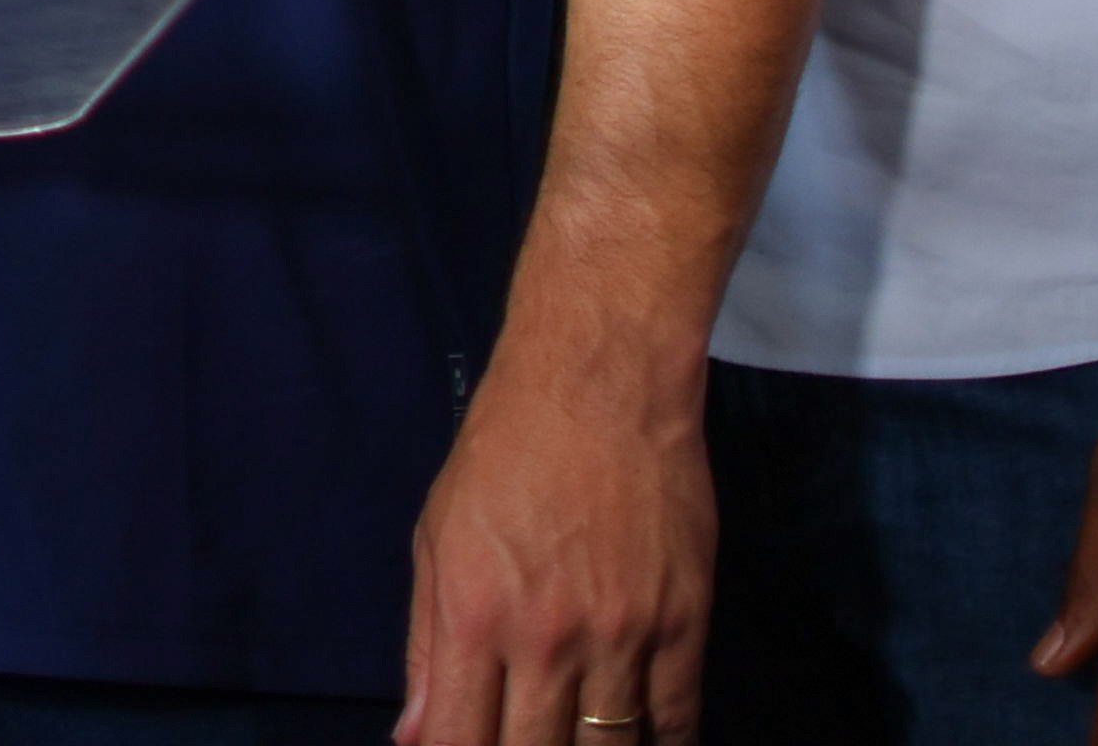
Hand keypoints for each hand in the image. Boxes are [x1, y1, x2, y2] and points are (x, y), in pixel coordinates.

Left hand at [399, 333, 707, 745]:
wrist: (599, 387)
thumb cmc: (503, 454)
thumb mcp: (436, 539)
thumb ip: (426, 646)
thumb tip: (414, 736)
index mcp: (472, 614)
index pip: (459, 740)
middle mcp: (545, 637)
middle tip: (520, 744)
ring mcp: (621, 636)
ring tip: (573, 742)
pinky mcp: (684, 625)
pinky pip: (677, 721)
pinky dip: (659, 745)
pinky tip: (638, 744)